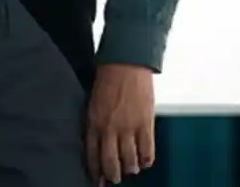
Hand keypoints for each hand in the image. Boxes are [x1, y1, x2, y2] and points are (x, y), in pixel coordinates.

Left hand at [86, 63, 155, 184]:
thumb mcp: (92, 103)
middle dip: (112, 175)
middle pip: (110, 163)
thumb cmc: (107, 80)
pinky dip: (146, 160)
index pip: (92, 154)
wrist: (126, 64)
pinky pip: (147, 151)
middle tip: (113, 179)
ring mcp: (128, 128)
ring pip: (130, 161)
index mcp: (93, 122)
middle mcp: (110, 128)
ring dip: (130, 169)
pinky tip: (144, 161)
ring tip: (130, 170)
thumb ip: (94, 123)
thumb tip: (95, 142)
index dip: (95, 170)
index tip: (96, 179)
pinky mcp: (145, 124)